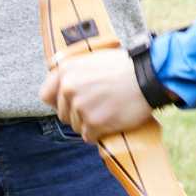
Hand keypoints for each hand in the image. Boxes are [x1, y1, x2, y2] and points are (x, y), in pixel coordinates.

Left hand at [41, 48, 156, 139]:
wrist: (149, 77)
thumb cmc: (126, 67)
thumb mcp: (93, 59)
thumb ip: (74, 73)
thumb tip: (61, 88)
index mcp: (66, 70)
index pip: (45, 95)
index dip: (58, 101)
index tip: (70, 102)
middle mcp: (69, 88)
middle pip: (63, 113)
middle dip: (78, 113)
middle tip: (99, 106)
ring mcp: (80, 106)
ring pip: (76, 126)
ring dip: (90, 122)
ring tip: (109, 110)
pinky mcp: (94, 123)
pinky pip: (89, 136)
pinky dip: (100, 132)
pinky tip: (112, 120)